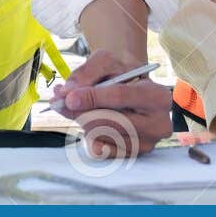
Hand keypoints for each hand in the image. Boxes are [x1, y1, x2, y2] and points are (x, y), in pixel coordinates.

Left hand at [52, 50, 171, 157]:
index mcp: (156, 96)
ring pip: (102, 136)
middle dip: (80, 111)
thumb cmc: (121, 71)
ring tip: (76, 105)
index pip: (121, 97)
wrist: (132, 85)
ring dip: (82, 121)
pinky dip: (88, 135)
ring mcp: (145, 143)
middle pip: (111, 121)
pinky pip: (100, 150)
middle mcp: (157, 124)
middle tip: (58, 102)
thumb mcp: (107, 60)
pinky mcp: (131, 155)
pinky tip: (90, 121)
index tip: (68, 98)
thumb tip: (67, 93)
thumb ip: (86, 73)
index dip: (92, 98)